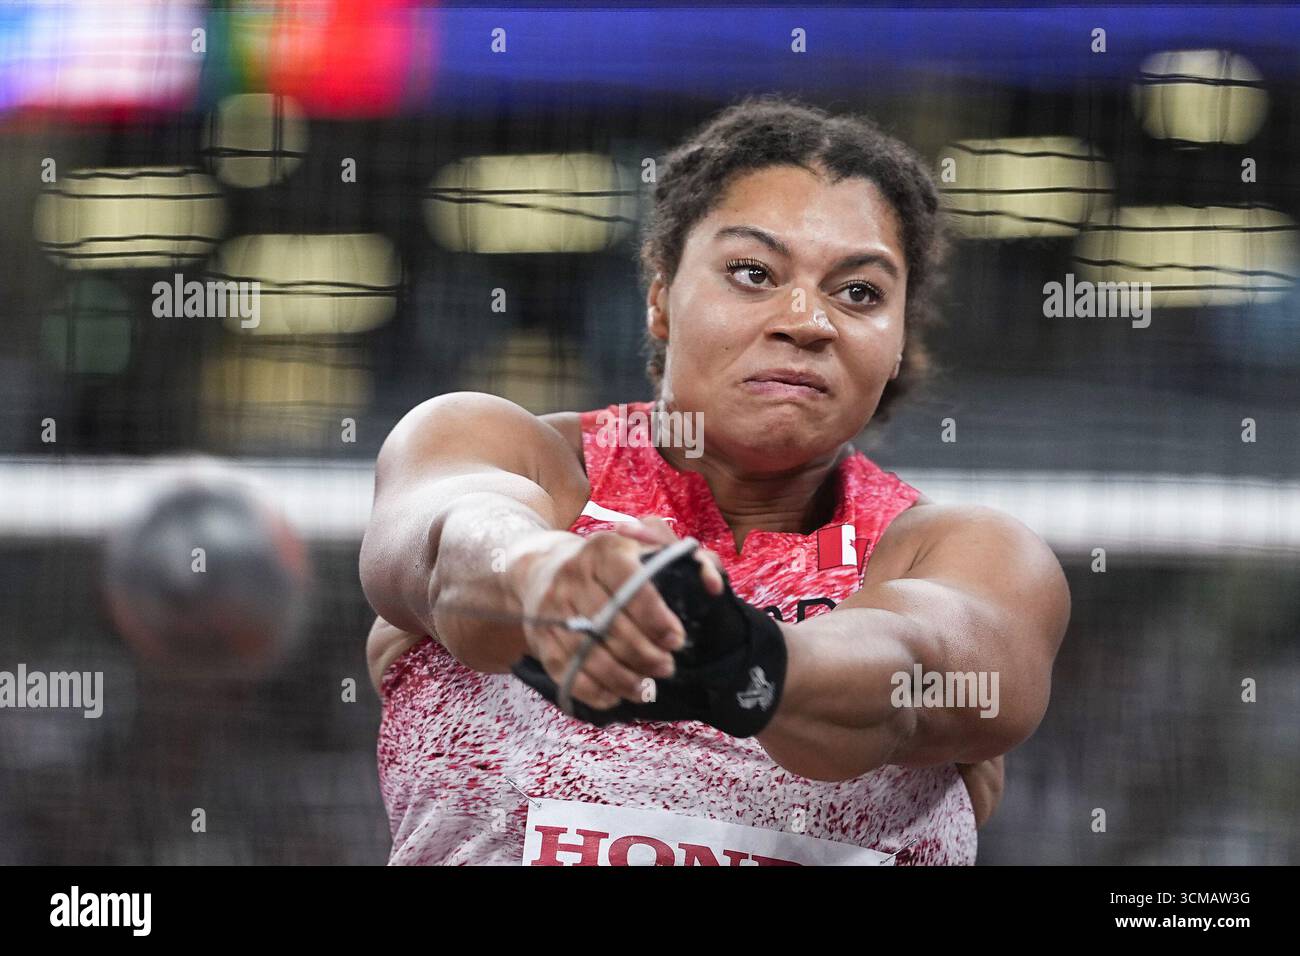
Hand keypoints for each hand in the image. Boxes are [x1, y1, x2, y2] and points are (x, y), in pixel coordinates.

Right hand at [505, 521, 717, 711]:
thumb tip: (713, 585)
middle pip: (610, 624)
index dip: (655, 616)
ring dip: (622, 679)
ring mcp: (551, 608)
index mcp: (604, 550)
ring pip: (587, 654)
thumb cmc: (610, 565)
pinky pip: (566, 672)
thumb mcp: (644, 550)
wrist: (541, 570)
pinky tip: (616, 696)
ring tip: (647, 688)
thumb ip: (687, 561)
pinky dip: (593, 691)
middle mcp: (573, 576)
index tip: (676, 639)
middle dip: (644, 654)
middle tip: (667, 667)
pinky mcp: (539, 638)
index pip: (630, 583)